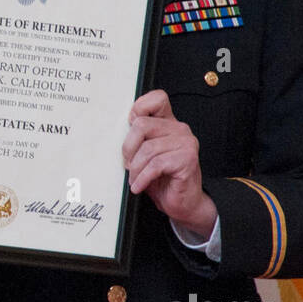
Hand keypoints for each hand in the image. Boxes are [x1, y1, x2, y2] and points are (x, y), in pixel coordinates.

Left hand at [121, 90, 216, 236]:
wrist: (183, 203)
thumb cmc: (162, 179)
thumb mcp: (144, 156)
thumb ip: (137, 139)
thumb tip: (115, 133)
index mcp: (169, 123)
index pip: (157, 98)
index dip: (139, 108)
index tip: (129, 128)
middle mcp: (180, 129)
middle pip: (141, 125)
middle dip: (128, 148)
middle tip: (129, 165)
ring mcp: (186, 143)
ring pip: (147, 148)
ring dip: (136, 168)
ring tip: (135, 179)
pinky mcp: (187, 159)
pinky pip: (156, 165)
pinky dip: (143, 178)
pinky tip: (139, 186)